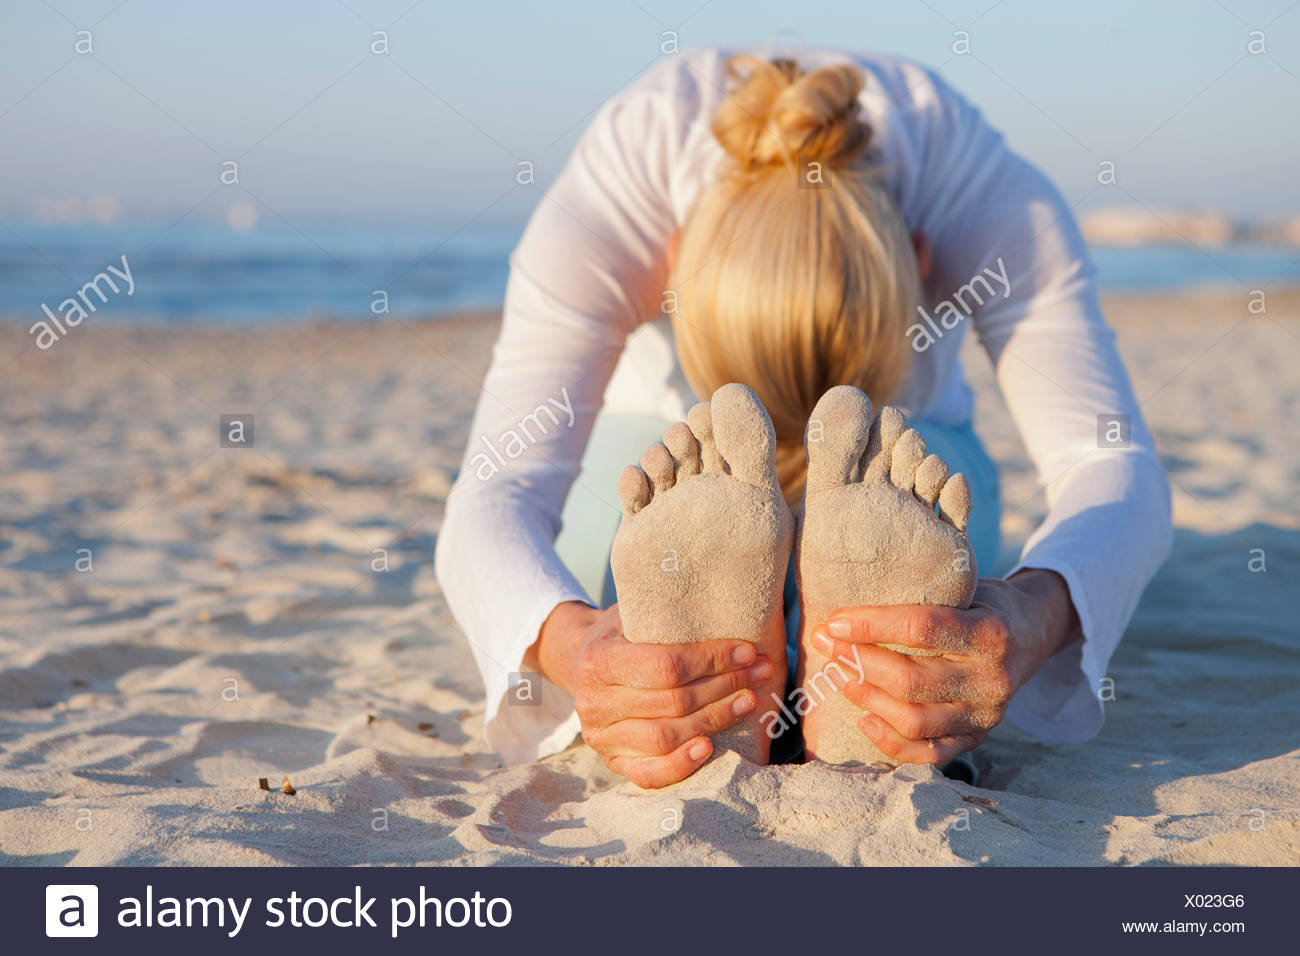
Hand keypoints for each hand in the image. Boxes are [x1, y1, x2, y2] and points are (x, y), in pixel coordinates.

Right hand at [534, 602, 776, 787]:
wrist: (582, 661)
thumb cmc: (623, 632)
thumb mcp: (633, 610)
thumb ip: (664, 610)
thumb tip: (725, 594)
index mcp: (598, 660)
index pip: (666, 665)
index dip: (712, 660)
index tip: (748, 650)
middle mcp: (593, 702)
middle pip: (672, 701)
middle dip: (724, 686)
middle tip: (760, 672)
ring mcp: (601, 737)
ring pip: (666, 735)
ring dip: (715, 719)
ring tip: (748, 701)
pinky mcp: (613, 762)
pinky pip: (649, 774)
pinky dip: (681, 764)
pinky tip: (710, 747)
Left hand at [809, 569, 1078, 765]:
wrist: (1033, 634)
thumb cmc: (983, 604)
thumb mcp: (964, 587)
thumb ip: (921, 595)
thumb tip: (847, 604)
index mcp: (991, 632)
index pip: (921, 629)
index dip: (871, 626)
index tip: (834, 623)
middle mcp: (992, 679)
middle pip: (911, 680)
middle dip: (858, 662)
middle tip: (826, 645)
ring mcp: (987, 715)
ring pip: (914, 720)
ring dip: (865, 697)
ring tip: (837, 674)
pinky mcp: (977, 739)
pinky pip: (929, 754)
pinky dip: (891, 742)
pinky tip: (863, 718)